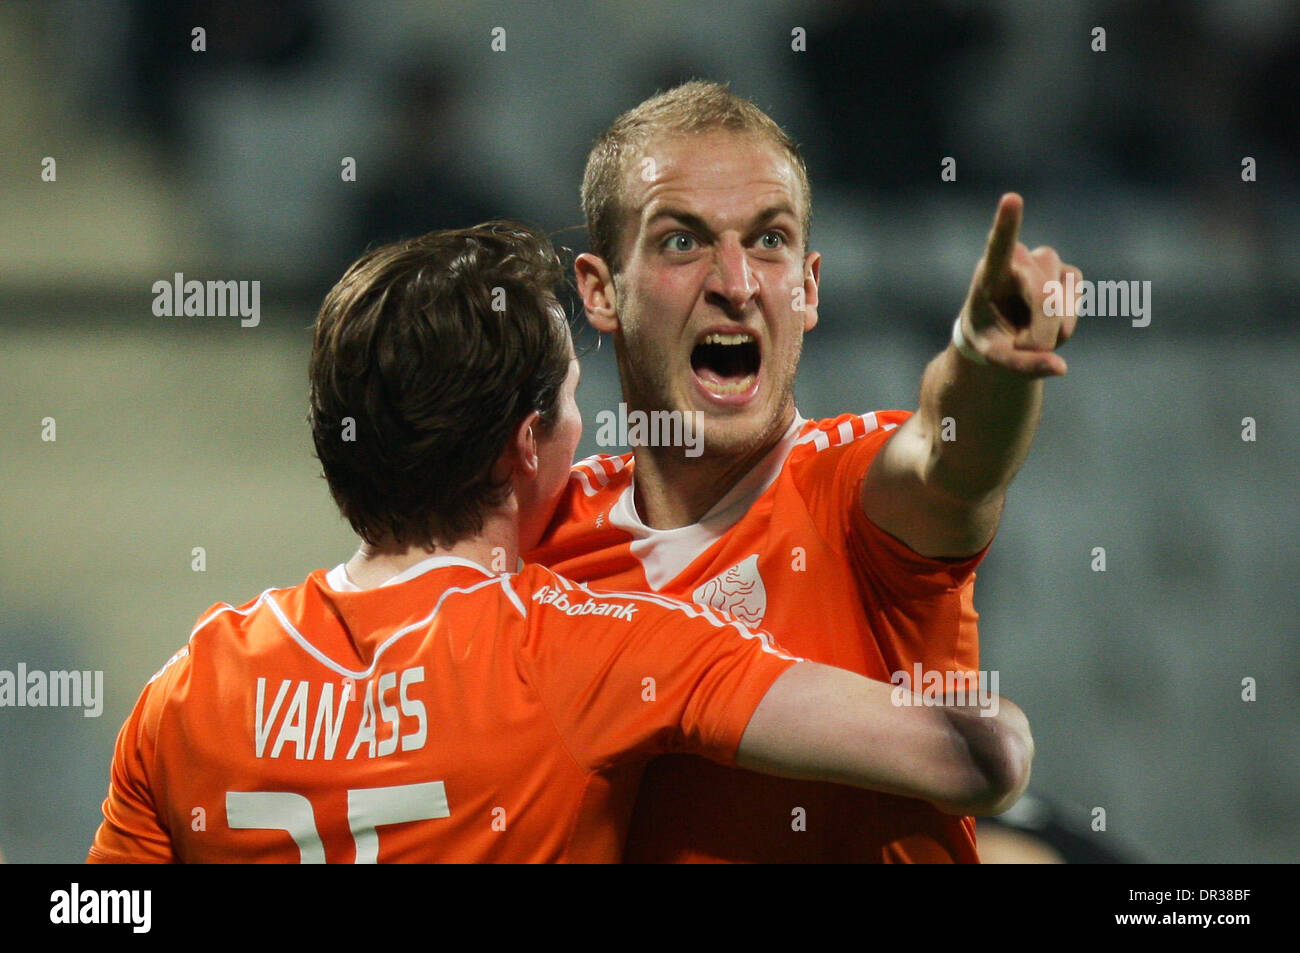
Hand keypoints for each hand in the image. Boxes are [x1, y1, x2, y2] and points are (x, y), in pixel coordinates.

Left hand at [956, 193, 1080, 377]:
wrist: (999, 331)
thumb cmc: (989, 339)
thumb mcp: (995, 358)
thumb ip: (1022, 366)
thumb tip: (1061, 368)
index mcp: (991, 272)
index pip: (999, 245)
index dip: (1008, 223)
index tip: (1011, 198)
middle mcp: (1021, 258)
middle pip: (1043, 299)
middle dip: (1039, 335)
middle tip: (1022, 348)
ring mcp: (1047, 262)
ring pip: (1062, 302)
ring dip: (1052, 331)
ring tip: (1030, 333)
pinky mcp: (1069, 273)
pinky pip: (1076, 302)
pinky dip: (1066, 325)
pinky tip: (1050, 323)